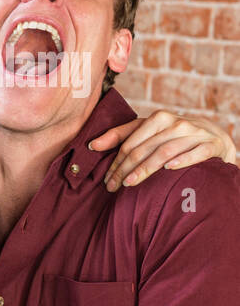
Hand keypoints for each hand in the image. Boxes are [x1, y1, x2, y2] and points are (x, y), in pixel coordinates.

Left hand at [92, 110, 237, 190]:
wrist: (212, 135)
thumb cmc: (171, 135)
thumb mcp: (147, 131)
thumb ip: (119, 135)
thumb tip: (92, 145)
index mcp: (158, 118)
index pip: (130, 144)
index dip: (116, 162)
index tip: (106, 180)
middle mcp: (176, 123)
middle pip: (145, 149)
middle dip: (125, 169)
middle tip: (112, 187)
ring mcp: (195, 133)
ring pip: (165, 151)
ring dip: (146, 168)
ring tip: (130, 183)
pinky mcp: (211, 144)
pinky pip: (196, 153)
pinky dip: (183, 160)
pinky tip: (169, 169)